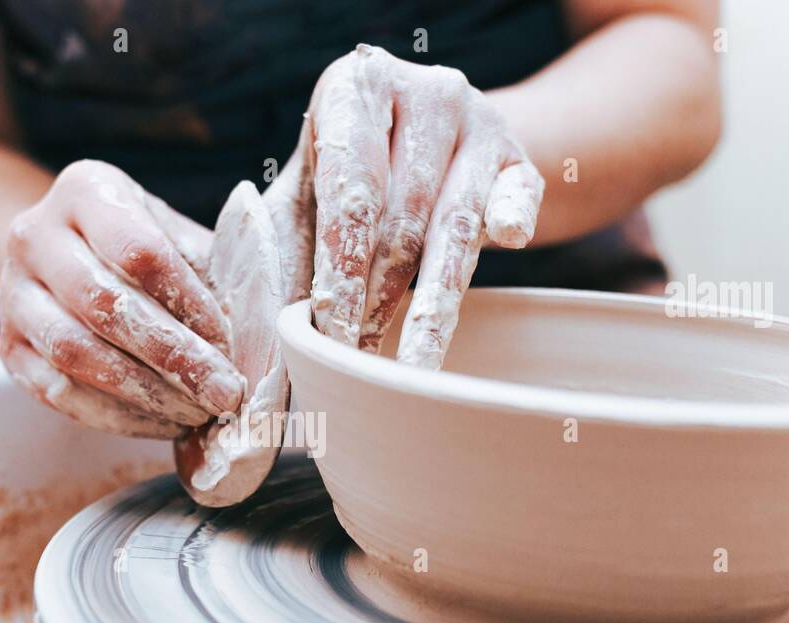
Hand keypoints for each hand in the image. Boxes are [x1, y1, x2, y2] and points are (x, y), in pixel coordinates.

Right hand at [0, 160, 245, 437]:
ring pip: (75, 353)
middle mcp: (34, 236)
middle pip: (103, 304)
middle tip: (223, 393)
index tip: (229, 342)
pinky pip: (58, 393)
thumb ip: (214, 268)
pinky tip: (162, 423)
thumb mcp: (176, 234)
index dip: (189, 303)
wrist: (61, 256)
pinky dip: (116, 416)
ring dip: (145, 393)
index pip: (139, 251)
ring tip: (197, 413)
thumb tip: (259, 330)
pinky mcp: (8, 349)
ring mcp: (12, 295)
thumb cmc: (140, 245)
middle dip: (173, 357)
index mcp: (86, 190)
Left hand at [281, 45, 544, 367]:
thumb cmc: (348, 172)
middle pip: (402, 218)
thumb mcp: (305, 193)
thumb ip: (282, 249)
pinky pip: (519, 197)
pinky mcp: (520, 155)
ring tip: (411, 368)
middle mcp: (425, 93)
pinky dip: (510, 220)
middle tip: (359, 365)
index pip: (349, 195)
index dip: (342, 271)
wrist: (428, 128)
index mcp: (355, 88)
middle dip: (377, 301)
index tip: (331, 335)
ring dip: (431, 306)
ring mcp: (482, 119)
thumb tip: (268, 337)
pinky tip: (506, 242)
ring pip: (454, 225)